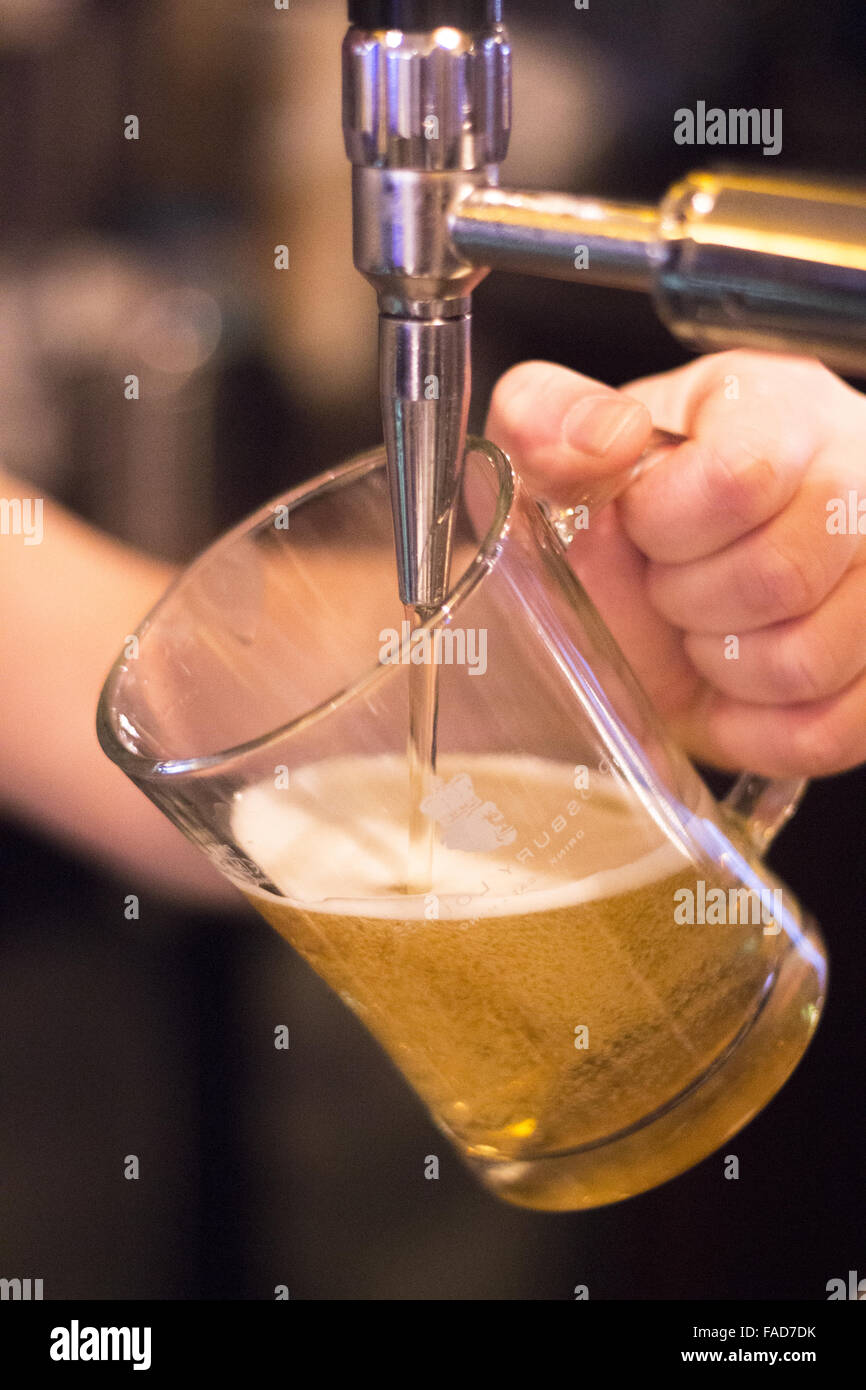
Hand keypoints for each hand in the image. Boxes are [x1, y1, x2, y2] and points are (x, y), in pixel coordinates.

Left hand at [485, 350, 865, 776]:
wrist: (649, 611)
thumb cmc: (616, 528)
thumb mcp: (559, 460)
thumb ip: (545, 421)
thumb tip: (608, 436)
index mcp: (772, 406)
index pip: (738, 478)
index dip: (668, 528)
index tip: (643, 531)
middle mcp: (855, 472)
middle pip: (782, 574)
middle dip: (691, 605)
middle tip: (669, 591)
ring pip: (812, 660)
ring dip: (728, 670)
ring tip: (707, 634)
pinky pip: (835, 727)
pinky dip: (764, 731)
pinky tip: (735, 691)